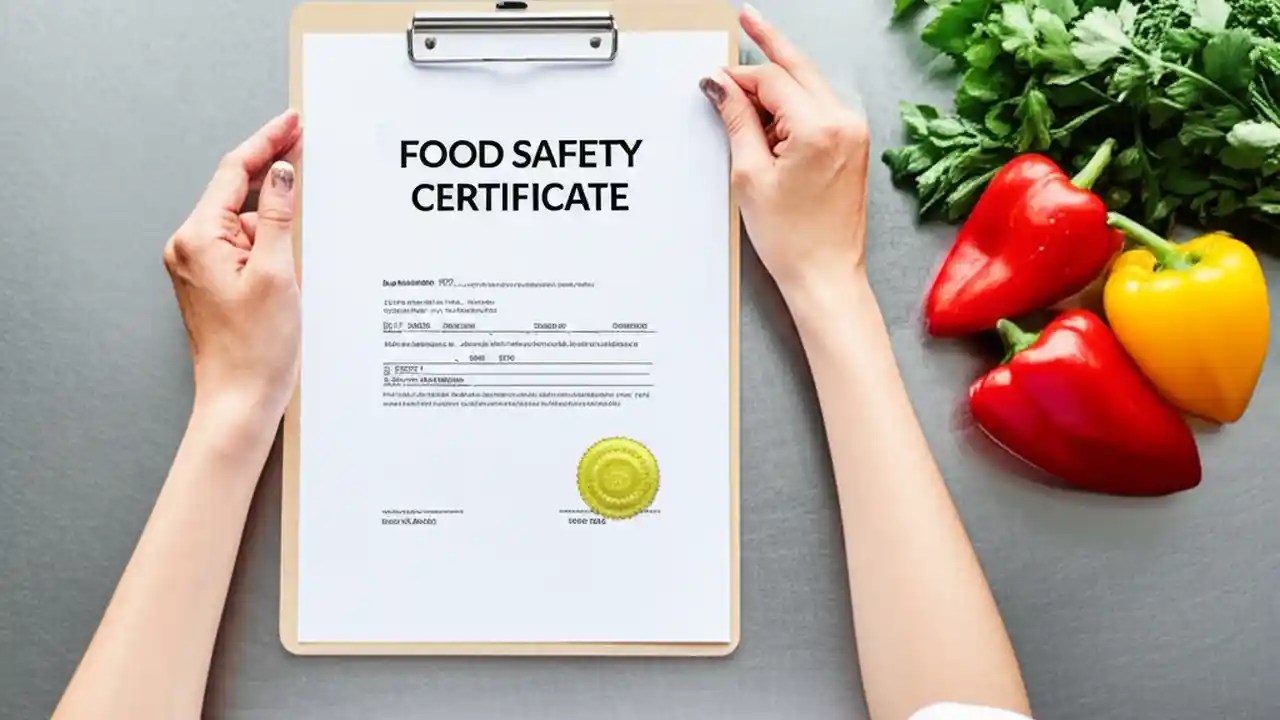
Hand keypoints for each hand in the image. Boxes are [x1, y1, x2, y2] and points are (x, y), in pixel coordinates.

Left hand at [163, 110, 301, 421]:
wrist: (239, 399)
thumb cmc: (255, 349)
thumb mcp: (277, 272)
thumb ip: (278, 216)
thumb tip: (282, 174)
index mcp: (198, 238)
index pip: (234, 172)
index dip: (267, 142)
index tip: (292, 122)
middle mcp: (191, 247)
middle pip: (238, 192)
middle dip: (274, 174)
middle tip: (307, 147)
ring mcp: (200, 265)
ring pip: (245, 221)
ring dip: (277, 218)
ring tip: (306, 231)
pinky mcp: (214, 282)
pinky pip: (245, 246)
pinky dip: (270, 240)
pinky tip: (294, 249)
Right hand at [701, 6, 869, 303]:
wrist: (826, 276)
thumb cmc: (794, 240)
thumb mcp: (750, 175)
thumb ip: (737, 121)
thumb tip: (722, 87)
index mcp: (819, 127)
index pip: (772, 80)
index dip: (738, 76)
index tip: (713, 79)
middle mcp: (844, 122)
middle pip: (798, 68)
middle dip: (768, 47)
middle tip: (746, 18)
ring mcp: (854, 132)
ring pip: (809, 86)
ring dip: (778, 82)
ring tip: (744, 90)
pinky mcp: (854, 145)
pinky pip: (819, 108)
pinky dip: (793, 105)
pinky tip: (769, 116)